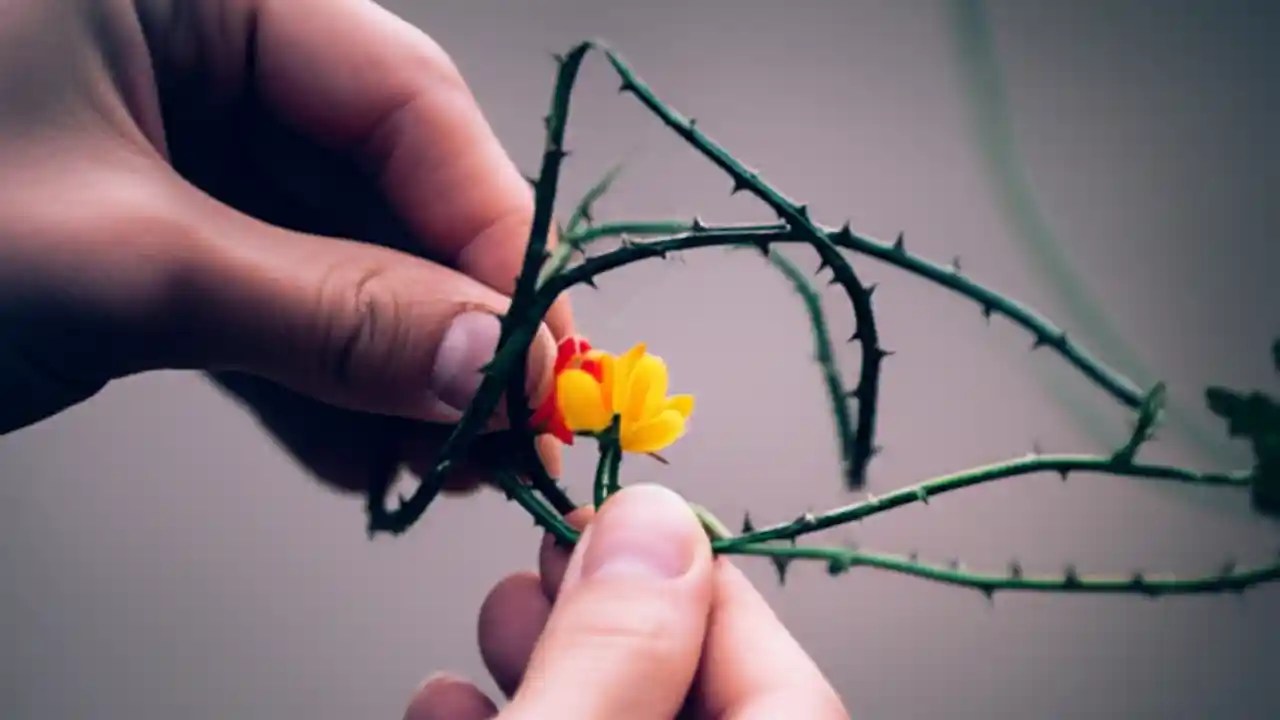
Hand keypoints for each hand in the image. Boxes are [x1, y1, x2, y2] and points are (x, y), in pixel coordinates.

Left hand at [0, 0, 569, 489]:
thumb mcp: (127, 265)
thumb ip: (325, 313)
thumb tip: (489, 366)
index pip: (403, 98)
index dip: (493, 232)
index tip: (541, 349)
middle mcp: (194, 55)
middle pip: (381, 186)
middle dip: (446, 321)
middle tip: (510, 427)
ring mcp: (169, 146)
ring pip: (329, 258)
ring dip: (390, 371)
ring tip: (448, 465)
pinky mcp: (143, 234)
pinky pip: (260, 302)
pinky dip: (312, 383)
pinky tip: (365, 456)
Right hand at [404, 485, 848, 718]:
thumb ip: (611, 657)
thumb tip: (651, 529)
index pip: (789, 697)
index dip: (707, 593)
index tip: (628, 526)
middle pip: (698, 701)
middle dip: (614, 616)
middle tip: (551, 556)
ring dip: (552, 662)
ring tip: (495, 613)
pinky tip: (448, 699)